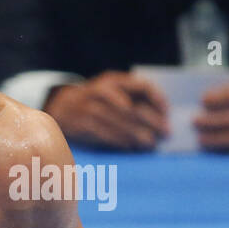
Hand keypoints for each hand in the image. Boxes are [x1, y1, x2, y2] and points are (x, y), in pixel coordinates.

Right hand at [43, 71, 168, 150]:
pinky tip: (131, 147)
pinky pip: (105, 134)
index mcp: (113, 80)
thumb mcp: (112, 89)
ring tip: (151, 144)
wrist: (61, 107)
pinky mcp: (81, 125)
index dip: (158, 99)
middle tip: (166, 132)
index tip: (168, 112)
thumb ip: (133, 95)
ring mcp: (89, 109)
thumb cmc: (96, 100)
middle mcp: (100, 91)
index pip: (142, 85)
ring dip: (138, 135)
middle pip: (133, 107)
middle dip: (152, 121)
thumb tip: (161, 114)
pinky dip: (120, 141)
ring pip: (120, 123)